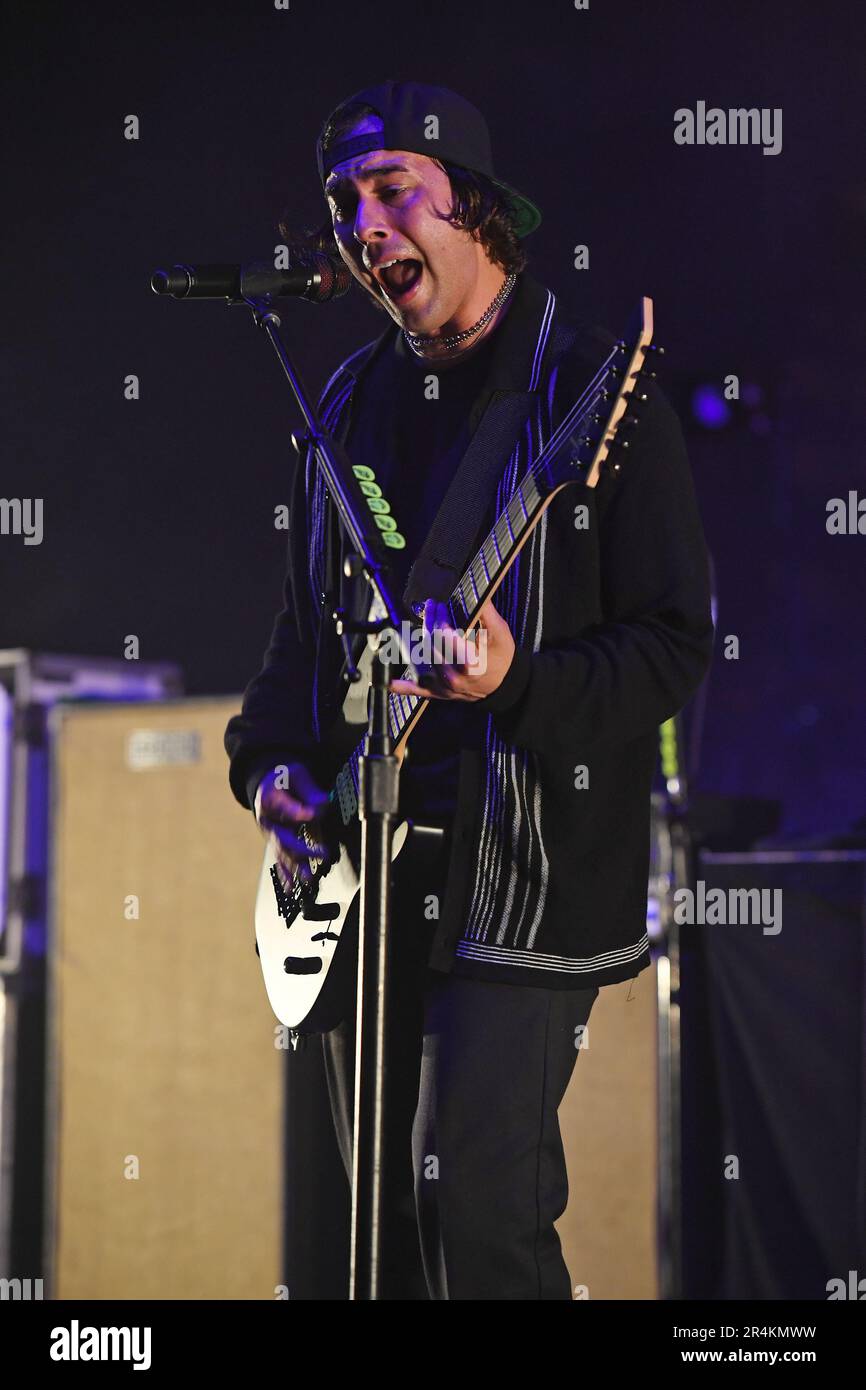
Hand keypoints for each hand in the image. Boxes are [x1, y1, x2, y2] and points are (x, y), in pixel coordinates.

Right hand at [254, 762, 329, 884]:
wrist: (266, 784)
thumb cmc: (283, 778)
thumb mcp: (296, 774)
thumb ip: (309, 790)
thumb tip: (324, 803)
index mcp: (270, 798)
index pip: (285, 807)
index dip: (299, 812)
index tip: (314, 814)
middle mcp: (267, 820)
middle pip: (283, 837)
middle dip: (302, 848)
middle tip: (321, 853)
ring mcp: (270, 835)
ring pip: (283, 853)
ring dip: (296, 867)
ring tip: (309, 879)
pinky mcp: (275, 843)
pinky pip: (280, 861)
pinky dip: (286, 875)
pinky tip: (292, 889)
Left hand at [389, 596, 514, 701]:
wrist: (505, 685)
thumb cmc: (502, 658)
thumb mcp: (500, 632)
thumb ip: (485, 611)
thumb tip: (472, 591)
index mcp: (469, 660)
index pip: (441, 634)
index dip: (436, 617)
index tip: (437, 606)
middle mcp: (453, 675)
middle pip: (428, 645)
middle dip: (427, 622)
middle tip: (431, 609)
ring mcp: (443, 686)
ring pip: (418, 662)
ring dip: (413, 642)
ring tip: (418, 626)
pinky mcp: (438, 692)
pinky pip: (416, 690)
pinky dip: (402, 686)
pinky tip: (389, 682)